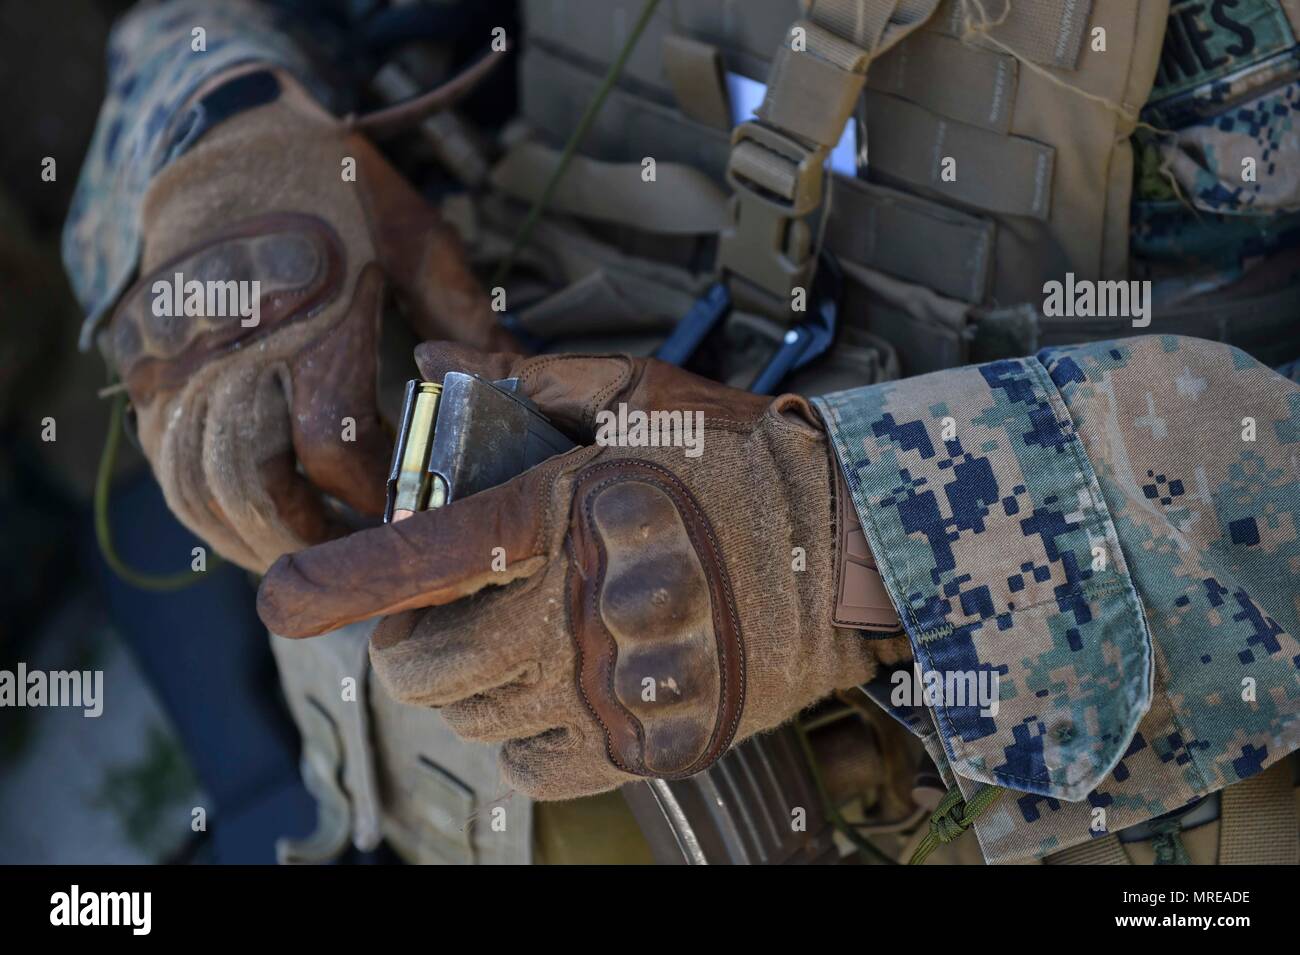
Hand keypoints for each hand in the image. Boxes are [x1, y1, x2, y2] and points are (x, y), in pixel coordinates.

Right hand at [104, 67, 515, 571]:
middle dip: (304, 537)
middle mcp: (233, 341)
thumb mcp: (417, 238)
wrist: (225, 131)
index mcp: (314, 312)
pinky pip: (160, 456)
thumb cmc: (335, 185)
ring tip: (300, 551)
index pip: (331, 441)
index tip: (407, 510)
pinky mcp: (142, 359)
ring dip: (246, 535)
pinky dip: (201, 502)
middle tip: (352, 559)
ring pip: (194, 483)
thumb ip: (466, 322)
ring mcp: (175, 355)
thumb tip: (517, 386)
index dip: (371, 493)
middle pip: (252, 483)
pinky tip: (244, 517)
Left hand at [257, 343, 905, 799]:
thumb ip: (527, 383)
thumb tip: (433, 363)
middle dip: (405, 642)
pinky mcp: (643, 743)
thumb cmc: (746, 463)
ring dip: (460, 687)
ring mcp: (607, 689)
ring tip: (497, 647)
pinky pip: (530, 767)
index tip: (281, 603)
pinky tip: (544, 694)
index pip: (417, 562)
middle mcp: (572, 613)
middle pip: (423, 665)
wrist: (851, 551)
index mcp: (561, 517)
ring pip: (470, 719)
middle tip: (436, 613)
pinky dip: (513, 736)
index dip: (333, 586)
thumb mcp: (643, 397)